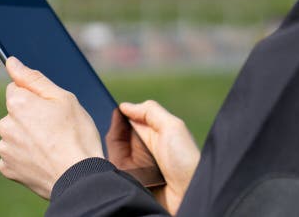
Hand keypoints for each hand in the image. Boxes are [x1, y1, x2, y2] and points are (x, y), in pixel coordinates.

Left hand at [0, 57, 103, 198]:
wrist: (78, 177)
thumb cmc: (76, 135)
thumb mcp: (63, 98)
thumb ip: (34, 79)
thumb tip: (12, 62)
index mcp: (18, 103)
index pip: (17, 89)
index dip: (36, 97)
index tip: (51, 108)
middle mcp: (5, 125)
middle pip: (16, 112)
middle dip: (31, 116)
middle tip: (56, 128)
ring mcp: (5, 148)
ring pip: (15, 134)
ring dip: (28, 136)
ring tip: (52, 145)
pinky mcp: (8, 169)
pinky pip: (14, 155)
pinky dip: (26, 156)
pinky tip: (44, 158)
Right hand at [119, 100, 200, 214]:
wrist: (188, 192)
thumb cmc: (186, 159)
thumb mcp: (172, 127)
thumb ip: (150, 112)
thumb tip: (125, 106)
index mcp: (156, 135)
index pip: (132, 122)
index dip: (122, 116)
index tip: (117, 110)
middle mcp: (144, 150)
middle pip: (120, 136)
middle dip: (115, 128)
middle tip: (116, 124)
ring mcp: (136, 167)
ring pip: (114, 151)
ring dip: (113, 142)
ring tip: (116, 136)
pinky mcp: (129, 181)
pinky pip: (113, 168)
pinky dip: (109, 158)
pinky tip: (111, 150)